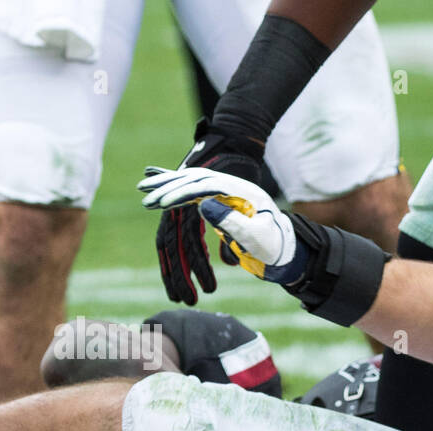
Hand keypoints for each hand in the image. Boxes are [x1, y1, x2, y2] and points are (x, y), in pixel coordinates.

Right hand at [140, 166, 303, 283]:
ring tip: (144, 188)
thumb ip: (234, 222)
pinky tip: (154, 179)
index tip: (162, 203)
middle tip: (145, 197)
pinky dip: (175, 187)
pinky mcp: (221, 201)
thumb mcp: (258, 236)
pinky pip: (193, 191)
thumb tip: (203, 205)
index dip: (183, 194)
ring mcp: (225, 193)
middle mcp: (231, 188)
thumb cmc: (275, 246)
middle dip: (169, 190)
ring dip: (168, 186)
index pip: (205, 187)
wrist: (287, 248)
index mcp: (241, 192)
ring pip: (191, 185)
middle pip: (194, 182)